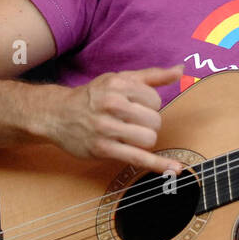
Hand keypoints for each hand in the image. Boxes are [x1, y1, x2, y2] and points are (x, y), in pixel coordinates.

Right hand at [49, 64, 184, 174]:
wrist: (58, 114)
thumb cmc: (93, 96)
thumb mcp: (119, 79)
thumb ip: (152, 75)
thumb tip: (180, 71)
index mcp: (118, 84)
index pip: (155, 100)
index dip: (150, 105)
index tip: (136, 106)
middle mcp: (111, 104)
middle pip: (154, 121)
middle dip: (148, 124)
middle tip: (131, 122)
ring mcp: (106, 128)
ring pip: (149, 139)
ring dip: (145, 140)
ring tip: (131, 135)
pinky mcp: (103, 149)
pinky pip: (138, 158)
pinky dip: (158, 165)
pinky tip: (174, 169)